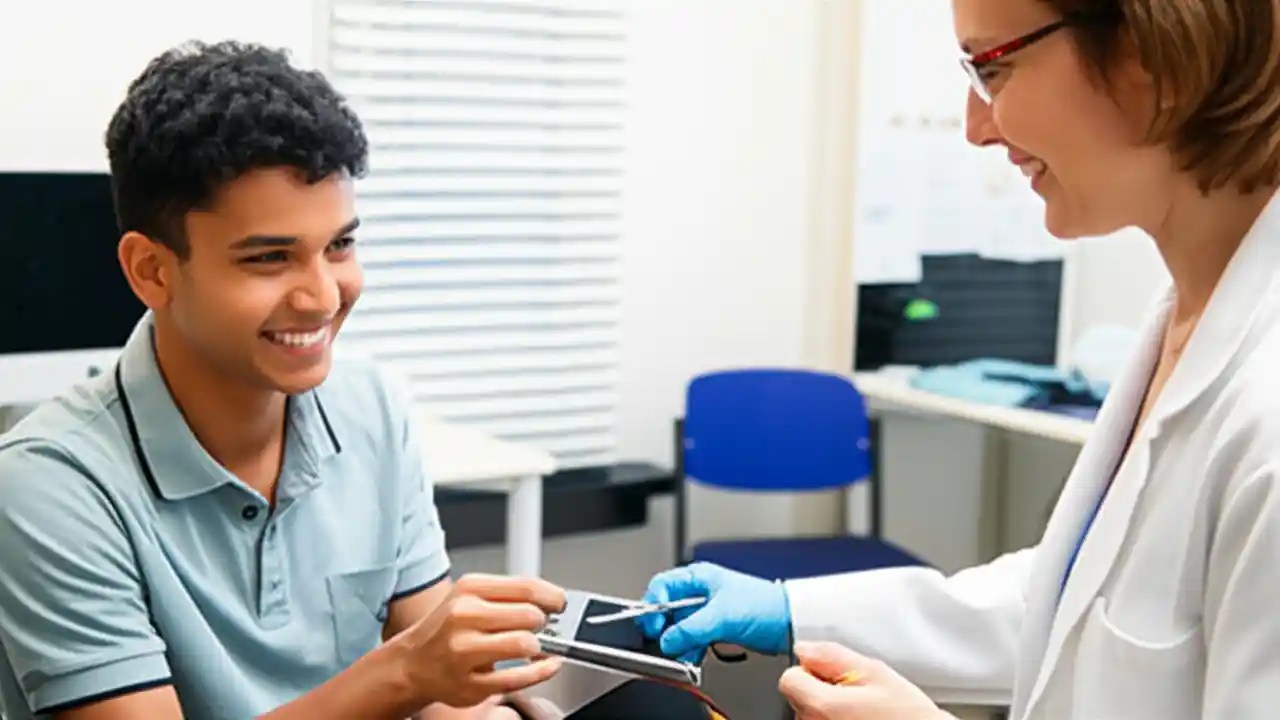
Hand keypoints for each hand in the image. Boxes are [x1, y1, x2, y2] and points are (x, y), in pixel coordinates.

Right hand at [395, 574, 566, 709]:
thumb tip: (554, 599)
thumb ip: (510, 594)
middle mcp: (463, 617)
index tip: (560, 603)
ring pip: (524, 644)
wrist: (413, 663)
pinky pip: (519, 678)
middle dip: (543, 623)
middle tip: (538, 627)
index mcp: (469, 589)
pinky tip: (544, 665)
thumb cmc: (448, 628)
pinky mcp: (470, 684)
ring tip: (531, 646)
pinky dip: (541, 672)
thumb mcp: (471, 596)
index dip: (553, 597)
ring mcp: (464, 651)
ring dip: (537, 647)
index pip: (527, 587)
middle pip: (530, 615)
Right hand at [638, 562, 789, 661]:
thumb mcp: (722, 615)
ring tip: (682, 652)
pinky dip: (689, 648)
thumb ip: (690, 628)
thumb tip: (667, 640)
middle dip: (664, 627)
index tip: (653, 624)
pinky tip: (692, 655)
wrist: (788, 623)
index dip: (653, 604)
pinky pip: (691, 639)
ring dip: (677, 641)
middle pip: (666, 608)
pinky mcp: (714, 628)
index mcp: (698, 577)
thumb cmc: (764, 605)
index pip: (661, 586)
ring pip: (678, 626)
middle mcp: (699, 592)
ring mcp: (706, 611)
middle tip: (664, 640)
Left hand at [779, 642, 953, 719]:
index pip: (789, 678)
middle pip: (799, 697)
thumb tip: (804, 649)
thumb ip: (832, 656)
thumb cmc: (907, 716)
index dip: (811, 671)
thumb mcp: (875, 673)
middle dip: (821, 690)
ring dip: (828, 709)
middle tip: (857, 694)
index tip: (834, 675)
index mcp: (821, 705)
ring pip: (810, 715)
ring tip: (863, 712)